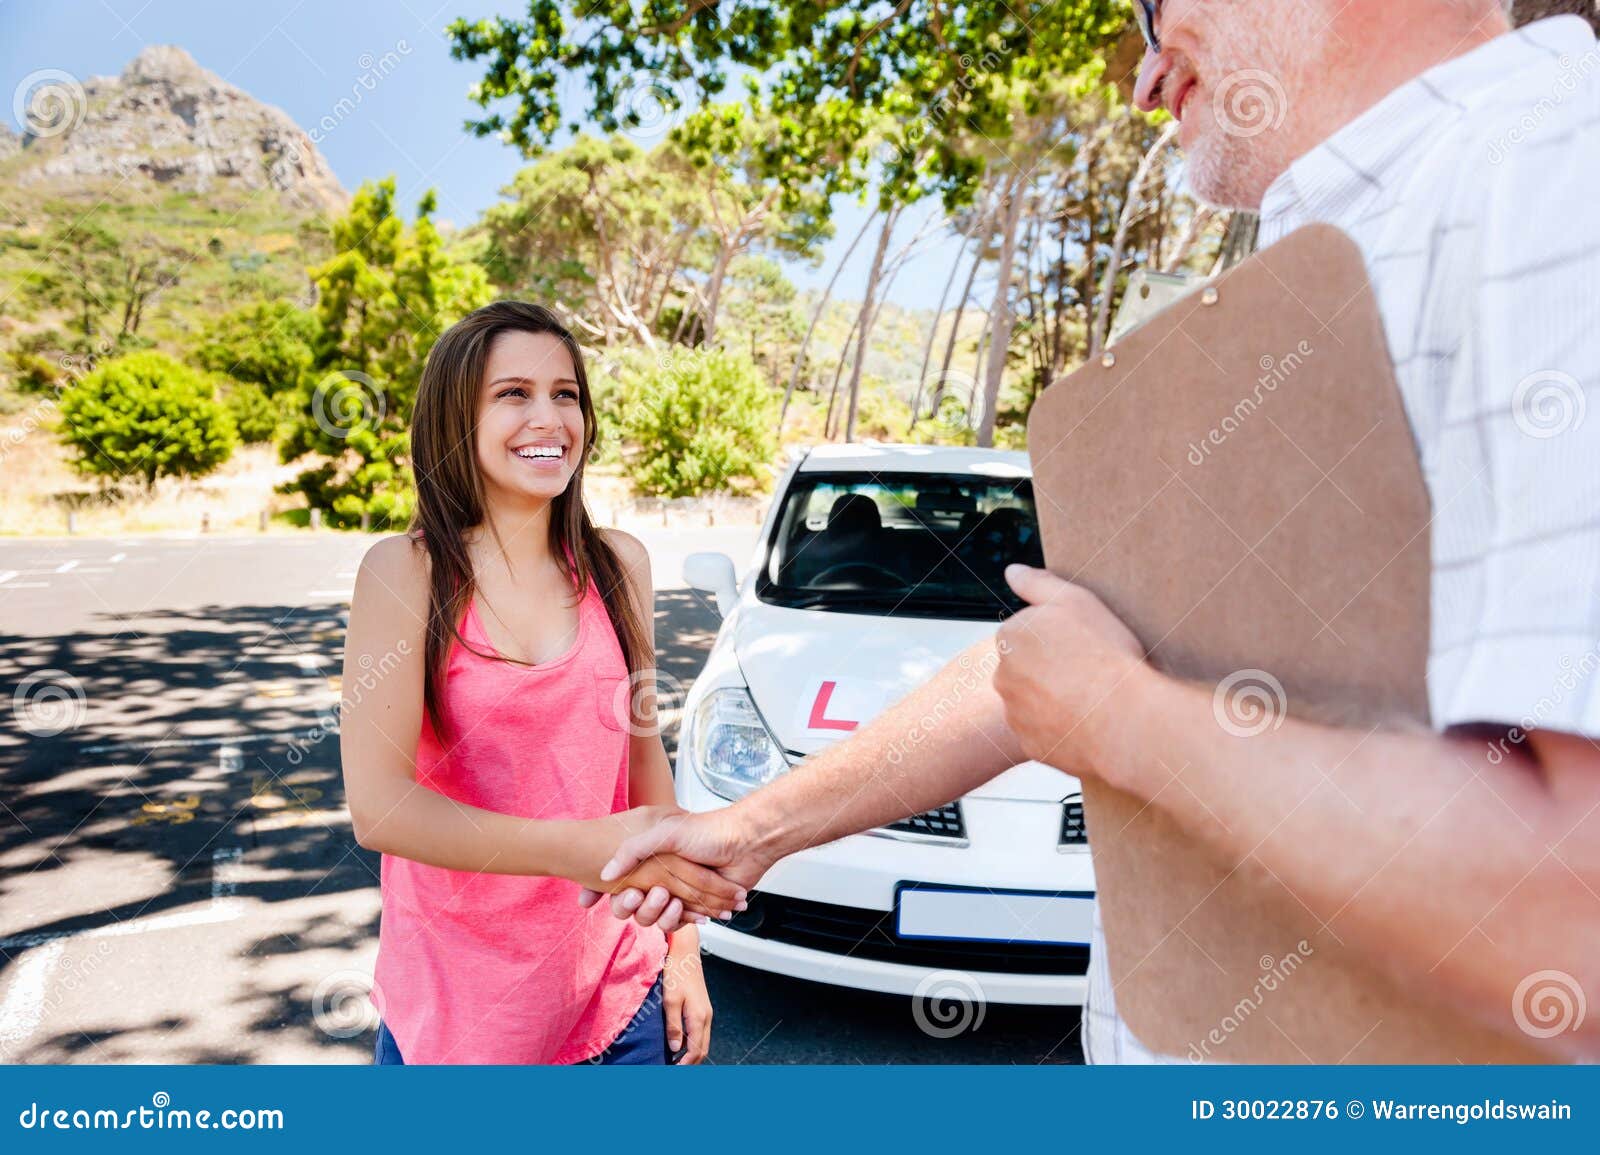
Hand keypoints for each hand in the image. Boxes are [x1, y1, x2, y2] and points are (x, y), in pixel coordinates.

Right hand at [579, 806, 769, 932]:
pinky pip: (677, 923)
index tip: (611, 896)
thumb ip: (633, 850)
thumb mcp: (666, 832)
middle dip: (638, 906)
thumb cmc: (709, 831)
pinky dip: (684, 919)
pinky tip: (697, 912)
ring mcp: (675, 893)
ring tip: (674, 901)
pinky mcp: (694, 907)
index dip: (606, 893)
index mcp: (646, 858)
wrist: (747, 843)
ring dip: (661, 914)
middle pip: (631, 906)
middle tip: (651, 895)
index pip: (614, 882)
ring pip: (652, 918)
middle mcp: (657, 876)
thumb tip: (606, 875)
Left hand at [662, 927, 711, 1062]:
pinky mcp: (702, 1007)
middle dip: (690, 1063)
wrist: (684, 952)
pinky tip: (679, 1044)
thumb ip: (673, 1026)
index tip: (671, 1073)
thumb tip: (675, 1049)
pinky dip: (692, 1042)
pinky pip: (699, 1032)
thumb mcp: (670, 1000)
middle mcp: (706, 1016)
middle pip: (702, 1049)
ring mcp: (706, 1011)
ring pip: (702, 1041)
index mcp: (699, 1017)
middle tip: (674, 1071)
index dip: (684, 1065)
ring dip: (691, 1053)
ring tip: (675, 1061)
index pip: (695, 1051)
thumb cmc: (676, 973)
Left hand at [994, 565, 1148, 775]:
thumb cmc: (1105, 656)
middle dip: (1051, 669)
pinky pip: (1044, 732)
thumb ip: (1038, 584)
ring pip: (1034, 701)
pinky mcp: (1031, 744)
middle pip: (1027, 667)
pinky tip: (1088, 722)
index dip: (1059, 638)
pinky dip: (1061, 728)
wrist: (1124, 719)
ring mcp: (1015, 713)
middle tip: (1089, 671)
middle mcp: (1003, 675)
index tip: (1084, 645)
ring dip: (1055, 700)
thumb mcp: (1075, 601)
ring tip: (1092, 699)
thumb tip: (1012, 572)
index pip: (1028, 633)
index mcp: (1011, 636)